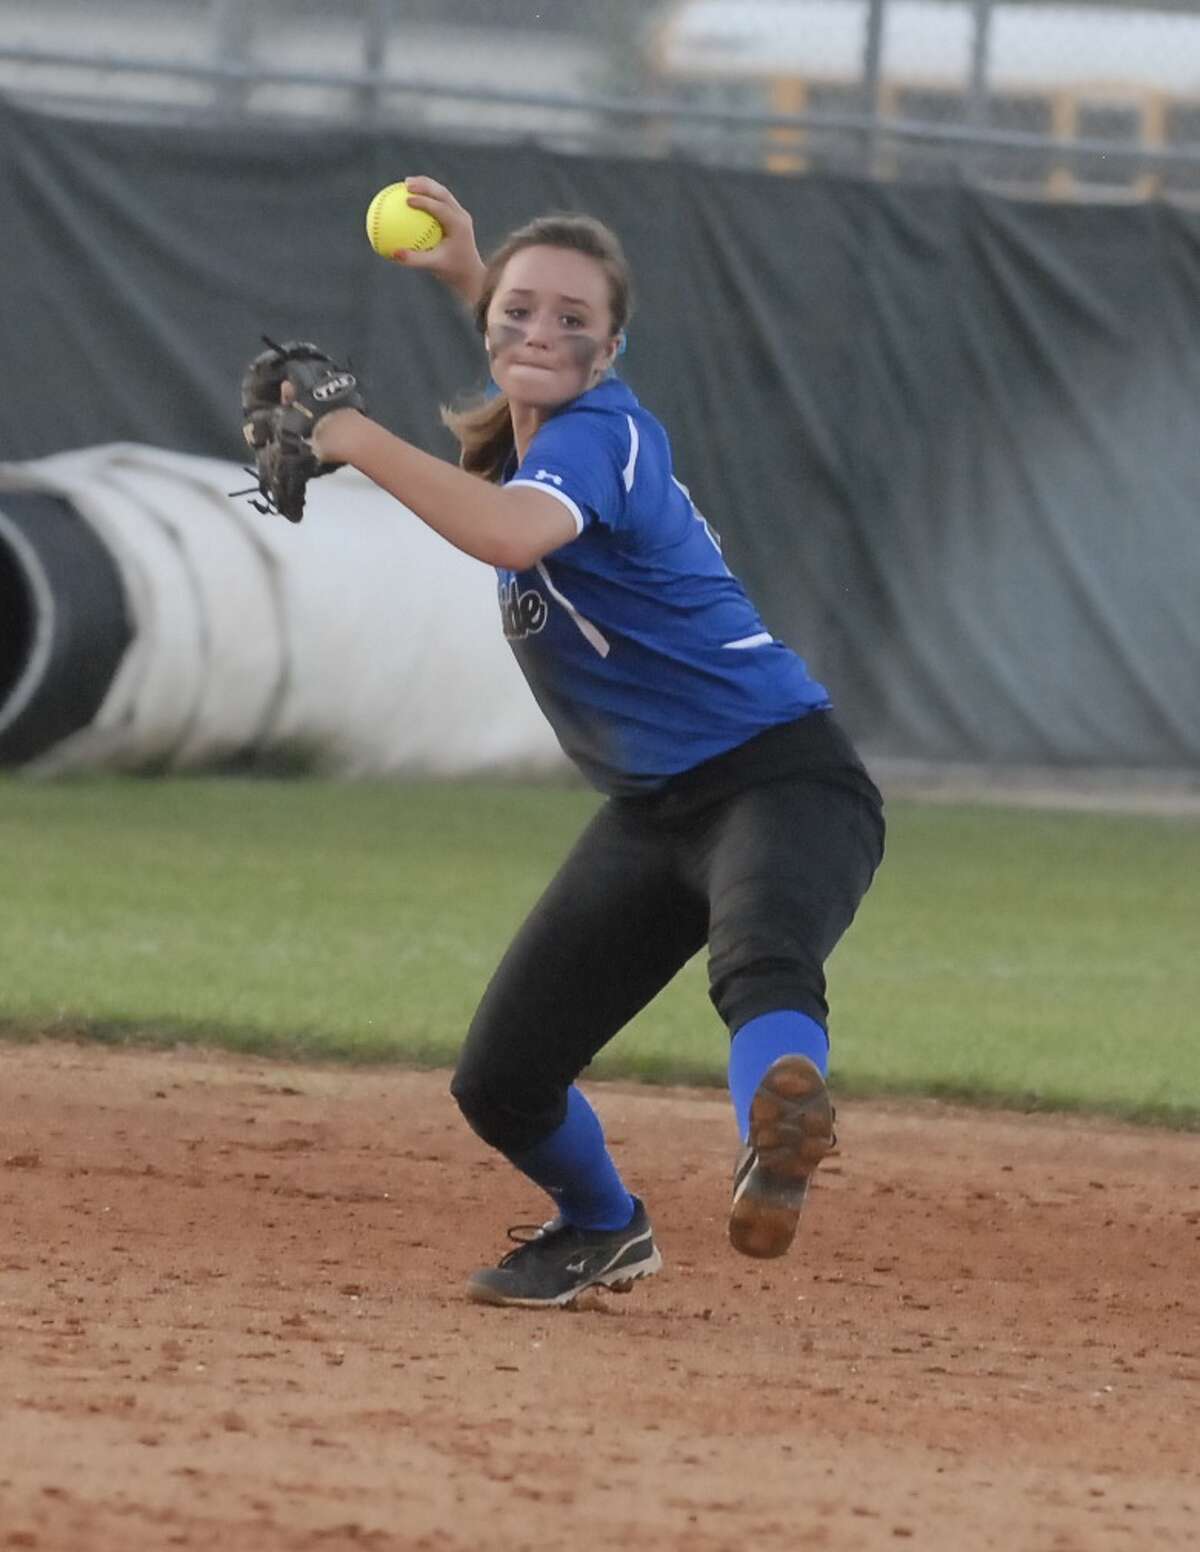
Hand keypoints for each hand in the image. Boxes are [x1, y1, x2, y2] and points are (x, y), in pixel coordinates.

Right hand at [391, 176, 486, 306]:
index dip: (424, 201)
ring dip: (426, 185)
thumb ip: (414, 259)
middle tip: (406, 183)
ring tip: (407, 182)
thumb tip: (393, 254)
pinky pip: (440, 201)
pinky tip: (411, 196)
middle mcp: (461, 216)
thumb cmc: (451, 271)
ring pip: (443, 193)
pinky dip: (427, 196)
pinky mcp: (457, 216)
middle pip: (442, 193)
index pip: (440, 208)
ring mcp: (461, 214)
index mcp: (458, 226)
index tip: (407, 199)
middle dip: (424, 185)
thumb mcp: (432, 266)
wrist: (470, 273)